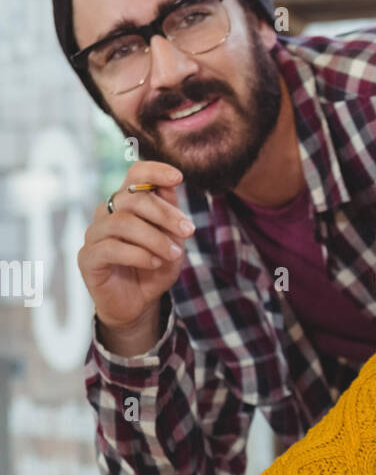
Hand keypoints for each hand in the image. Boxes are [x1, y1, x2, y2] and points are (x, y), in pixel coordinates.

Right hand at [79, 162, 194, 342]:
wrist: (139, 303)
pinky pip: (111, 248)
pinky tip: (154, 263)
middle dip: (165, 213)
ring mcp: (94, 234)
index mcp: (126, 203)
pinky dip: (138, 255)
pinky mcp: (87, 257)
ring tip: (173, 254)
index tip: (178, 177)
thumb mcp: (171, 241)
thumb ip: (170, 215)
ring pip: (122, 223)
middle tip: (188, 231)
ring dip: (154, 238)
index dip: (154, 171)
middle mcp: (106, 213)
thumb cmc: (154, 267)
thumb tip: (170, 186)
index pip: (135, 175)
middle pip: (132, 199)